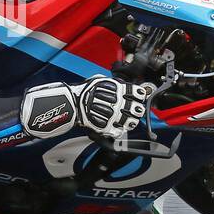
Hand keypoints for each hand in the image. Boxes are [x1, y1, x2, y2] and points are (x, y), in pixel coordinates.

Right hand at [20, 76, 153, 140]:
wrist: (73, 103)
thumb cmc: (85, 91)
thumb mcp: (101, 81)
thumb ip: (114, 84)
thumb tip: (125, 84)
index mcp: (119, 90)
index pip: (138, 92)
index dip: (140, 95)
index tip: (140, 96)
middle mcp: (119, 103)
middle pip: (137, 109)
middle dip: (138, 109)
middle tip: (136, 110)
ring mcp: (114, 116)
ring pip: (131, 122)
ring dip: (132, 121)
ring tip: (129, 121)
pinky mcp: (107, 127)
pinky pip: (119, 132)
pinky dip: (120, 131)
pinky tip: (119, 128)